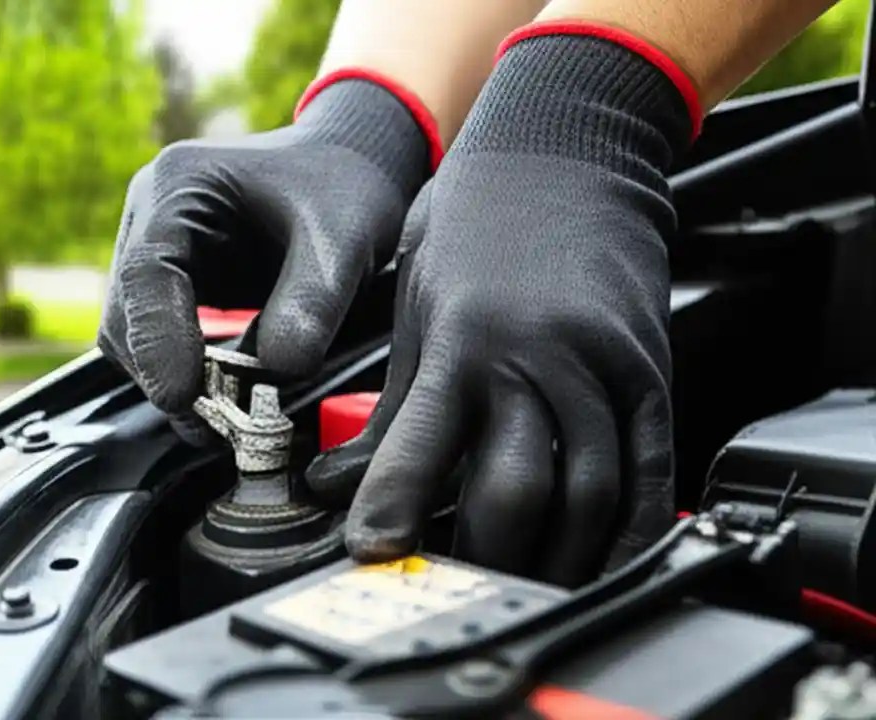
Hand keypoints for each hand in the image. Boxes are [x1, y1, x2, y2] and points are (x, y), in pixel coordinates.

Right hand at [98, 79, 433, 441]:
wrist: (353, 166)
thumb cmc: (346, 186)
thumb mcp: (344, 240)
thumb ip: (312, 303)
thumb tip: (276, 374)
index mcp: (180, 184)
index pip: (144, 273)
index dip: (157, 341)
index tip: (183, 398)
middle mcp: (151, 215)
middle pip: (126, 313)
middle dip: (163, 372)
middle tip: (215, 427)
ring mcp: (155, 249)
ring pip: (132, 335)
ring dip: (171, 380)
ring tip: (225, 420)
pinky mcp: (173, 282)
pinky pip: (159, 338)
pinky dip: (187, 373)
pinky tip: (226, 397)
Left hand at [306, 30, 696, 585]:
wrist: (563, 148)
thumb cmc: (474, 224)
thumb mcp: (415, 309)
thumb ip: (389, 409)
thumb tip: (336, 483)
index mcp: (462, 338)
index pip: (423, 445)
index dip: (393, 508)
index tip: (371, 554)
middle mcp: (535, 357)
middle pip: (517, 490)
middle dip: (484, 556)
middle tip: (457, 587)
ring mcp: (601, 367)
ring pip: (589, 492)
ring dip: (556, 559)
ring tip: (525, 590)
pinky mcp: (648, 372)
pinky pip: (650, 469)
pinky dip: (631, 531)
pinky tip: (604, 562)